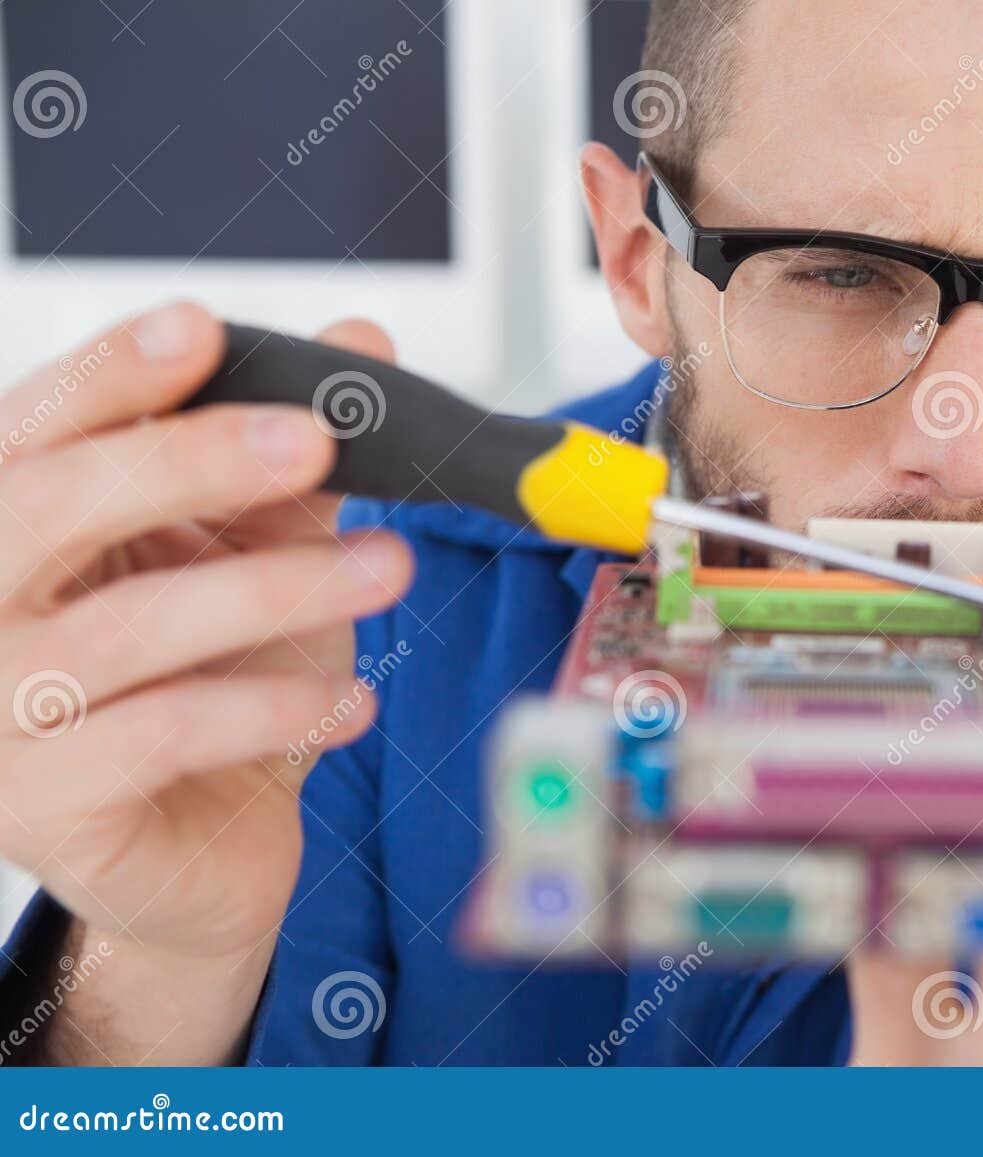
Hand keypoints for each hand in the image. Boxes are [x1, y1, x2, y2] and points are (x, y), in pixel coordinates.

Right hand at [0, 303, 413, 972]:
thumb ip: (294, 460)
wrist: (202, 846)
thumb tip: (360, 343)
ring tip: (389, 569)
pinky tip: (351, 699)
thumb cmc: (213, 680)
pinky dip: (274, 707)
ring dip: (278, 589)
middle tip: (315, 443)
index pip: (34, 428)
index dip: (110, 374)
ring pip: (127, 627)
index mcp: (12, 521)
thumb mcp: (255, 554)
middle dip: (190, 461)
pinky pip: (165, 736)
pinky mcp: (43, 807)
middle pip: (49, 505)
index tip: (199, 327)